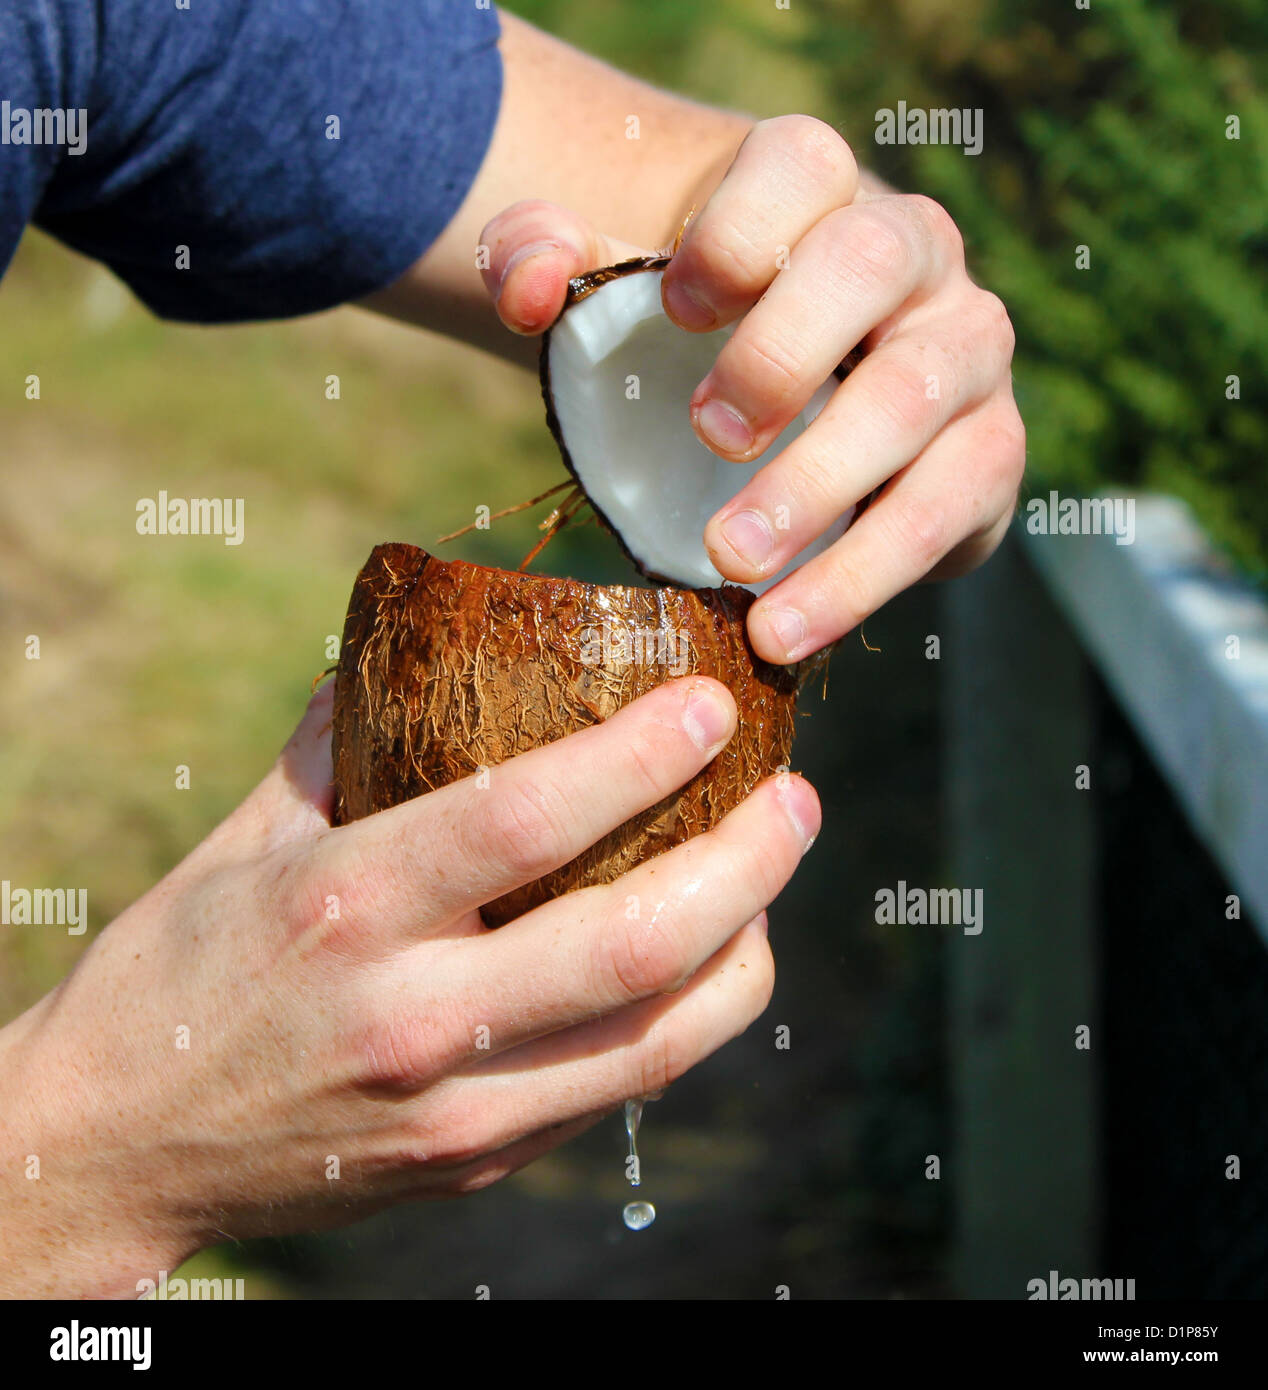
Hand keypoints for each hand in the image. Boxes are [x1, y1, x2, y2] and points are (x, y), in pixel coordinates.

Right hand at [0, 676, 815, 1296]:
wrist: (115, 1147)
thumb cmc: (174, 974)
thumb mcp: (241, 836)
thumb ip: (340, 740)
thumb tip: (410, 643)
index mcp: (345, 911)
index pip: (522, 821)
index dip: (635, 756)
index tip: (710, 704)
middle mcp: (413, 1020)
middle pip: (633, 946)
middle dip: (745, 864)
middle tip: (798, 798)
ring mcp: (456, 1110)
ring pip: (657, 1040)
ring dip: (745, 950)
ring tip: (773, 878)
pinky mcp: (479, 1162)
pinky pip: (620, 1085)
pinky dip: (688, 1015)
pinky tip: (707, 956)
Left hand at [479, 115, 1023, 663]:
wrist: (796, 403)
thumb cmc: (694, 337)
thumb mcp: (613, 286)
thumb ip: (543, 260)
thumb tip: (529, 289)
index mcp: (820, 193)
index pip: (800, 165)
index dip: (738, 233)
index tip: (671, 310)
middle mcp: (915, 254)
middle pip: (869, 266)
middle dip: (782, 358)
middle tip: (706, 441)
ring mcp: (967, 354)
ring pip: (919, 403)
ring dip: (821, 489)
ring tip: (733, 567)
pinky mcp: (988, 454)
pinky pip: (947, 511)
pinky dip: (863, 577)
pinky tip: (787, 628)